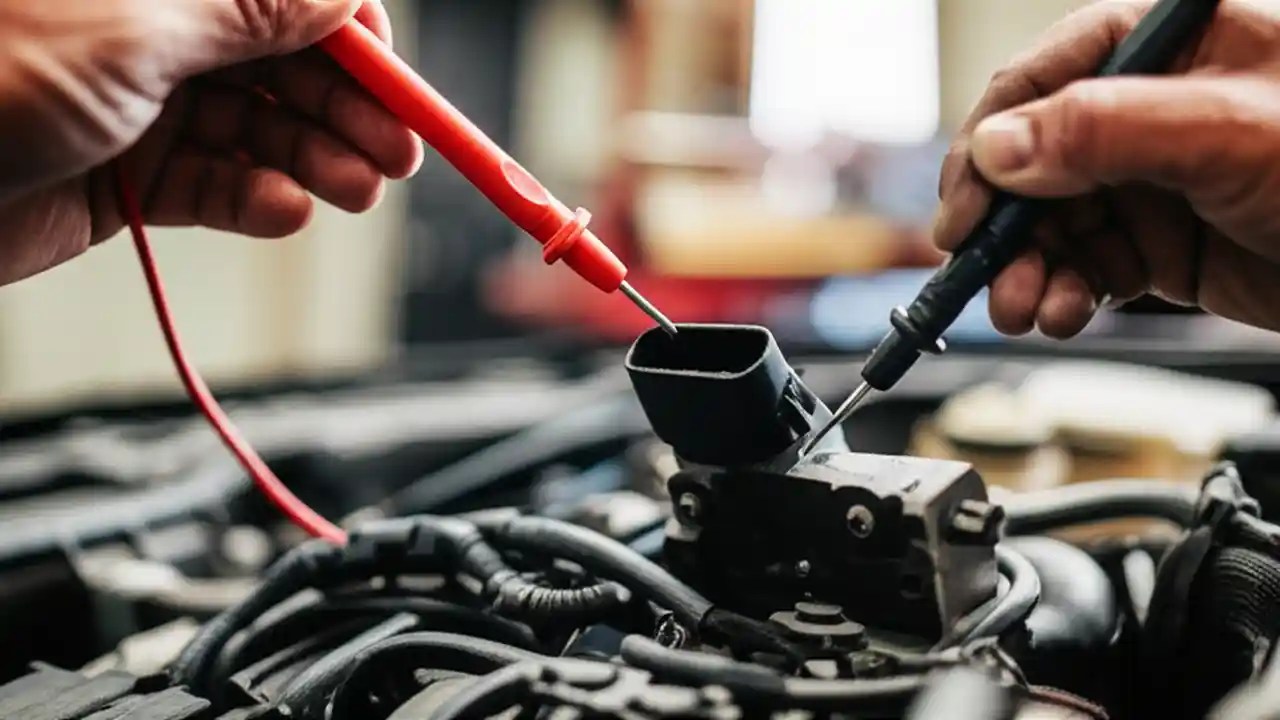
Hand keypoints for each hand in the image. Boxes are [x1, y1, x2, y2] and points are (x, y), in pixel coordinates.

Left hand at [0, 0, 422, 286]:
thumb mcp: (137, 28)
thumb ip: (252, 10)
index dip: (347, 31)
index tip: (395, 80)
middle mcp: (155, 28)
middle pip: (282, 63)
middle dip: (346, 109)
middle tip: (399, 156)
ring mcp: (143, 101)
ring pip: (259, 129)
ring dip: (315, 160)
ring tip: (356, 190)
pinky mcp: (128, 173)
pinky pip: (214, 184)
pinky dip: (256, 199)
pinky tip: (286, 209)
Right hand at [935, 0, 1279, 337]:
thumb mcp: (1230, 133)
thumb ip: (1107, 129)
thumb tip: (1002, 145)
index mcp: (1166, 49)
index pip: (1043, 79)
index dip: (991, 144)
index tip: (967, 209)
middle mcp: (1148, 111)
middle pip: (1033, 160)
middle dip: (1002, 223)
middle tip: (981, 272)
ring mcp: (1151, 178)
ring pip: (1050, 221)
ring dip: (1025, 269)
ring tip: (1027, 308)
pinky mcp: (1161, 241)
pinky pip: (1085, 264)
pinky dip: (1063, 293)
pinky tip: (1064, 310)